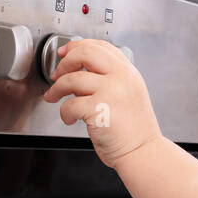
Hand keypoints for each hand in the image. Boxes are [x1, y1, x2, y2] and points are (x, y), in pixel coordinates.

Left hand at [41, 38, 163, 168]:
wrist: (143, 152)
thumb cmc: (133, 130)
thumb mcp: (128, 94)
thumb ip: (110, 79)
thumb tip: (77, 70)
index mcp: (128, 72)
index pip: (100, 46)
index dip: (78, 46)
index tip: (65, 52)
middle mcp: (121, 78)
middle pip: (85, 53)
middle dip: (64, 63)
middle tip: (57, 75)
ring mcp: (111, 92)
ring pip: (71, 79)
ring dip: (57, 89)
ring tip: (54, 97)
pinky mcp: (99, 110)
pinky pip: (70, 105)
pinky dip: (64, 113)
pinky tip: (69, 118)